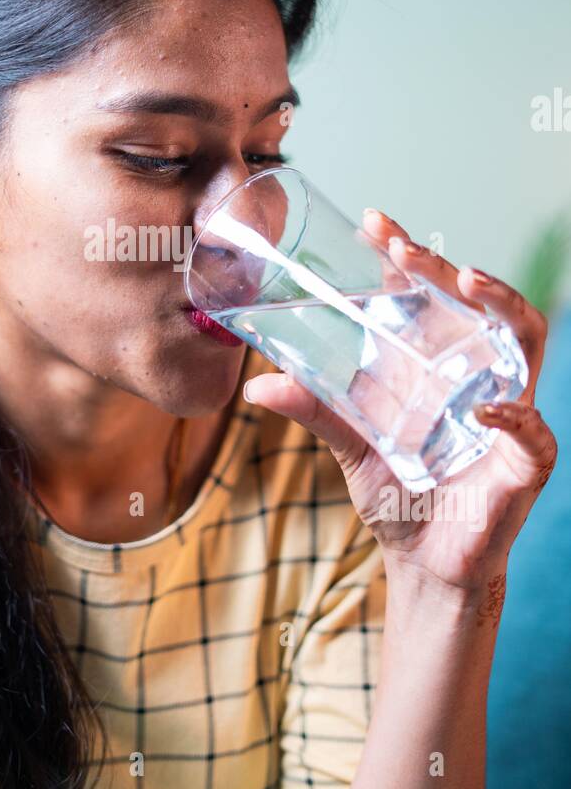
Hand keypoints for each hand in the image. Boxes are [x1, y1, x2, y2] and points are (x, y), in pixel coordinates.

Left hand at [242, 208, 557, 592]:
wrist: (424, 564)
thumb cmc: (397, 496)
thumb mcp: (350, 445)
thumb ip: (315, 410)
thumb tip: (258, 384)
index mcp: (438, 363)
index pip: (432, 295)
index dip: (410, 256)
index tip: (376, 224)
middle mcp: (478, 375)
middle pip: (477, 304)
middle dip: (444, 269)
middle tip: (406, 250)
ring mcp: (508, 411)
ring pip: (523, 342)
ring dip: (501, 305)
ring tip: (468, 281)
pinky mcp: (526, 459)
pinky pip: (530, 425)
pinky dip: (512, 411)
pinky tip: (488, 404)